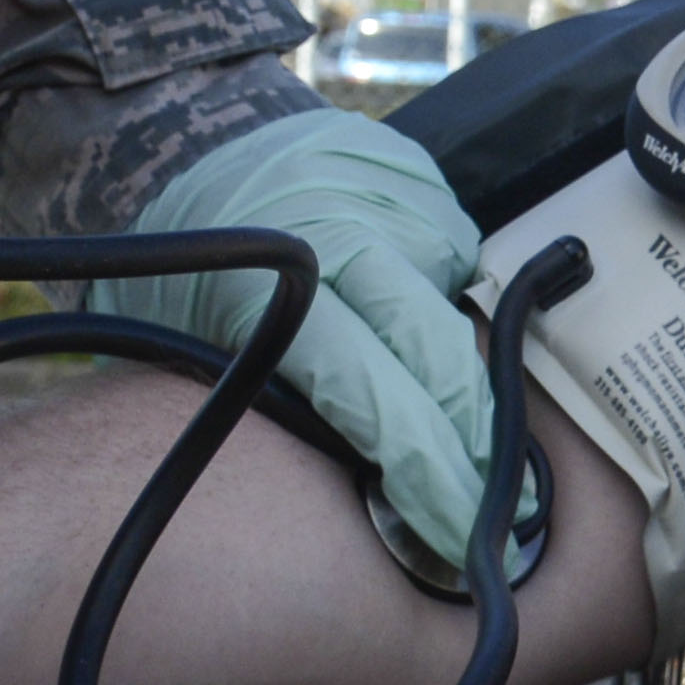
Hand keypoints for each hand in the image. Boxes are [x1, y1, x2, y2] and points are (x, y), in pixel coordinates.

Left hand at [96, 109, 498, 569]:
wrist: (185, 149)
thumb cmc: (179, 279)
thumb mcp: (181, 353)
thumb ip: (255, 418)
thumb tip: (350, 518)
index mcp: (262, 284)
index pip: (365, 390)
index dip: (424, 470)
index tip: (461, 534)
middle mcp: (330, 225)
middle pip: (438, 351)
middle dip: (478, 440)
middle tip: (504, 509)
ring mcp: (377, 187)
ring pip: (458, 303)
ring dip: (458, 364)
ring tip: (433, 395)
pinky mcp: (410, 167)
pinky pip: (457, 253)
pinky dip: (445, 295)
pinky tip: (408, 308)